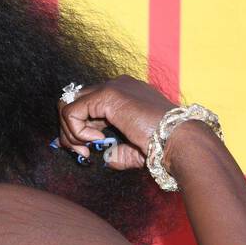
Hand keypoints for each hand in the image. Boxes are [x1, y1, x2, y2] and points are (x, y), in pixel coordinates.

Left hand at [50, 73, 177, 171]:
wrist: (178, 139)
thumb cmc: (161, 146)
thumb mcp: (131, 150)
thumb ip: (113, 151)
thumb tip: (101, 158)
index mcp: (121, 96)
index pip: (84, 106)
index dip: (76, 130)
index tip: (84, 152)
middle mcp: (115, 86)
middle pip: (72, 103)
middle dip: (68, 132)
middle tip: (81, 154)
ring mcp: (111, 87)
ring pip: (67, 105)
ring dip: (71, 133)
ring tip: (89, 150)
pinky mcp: (107, 94)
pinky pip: (72, 111)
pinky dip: (77, 131)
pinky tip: (96, 140)